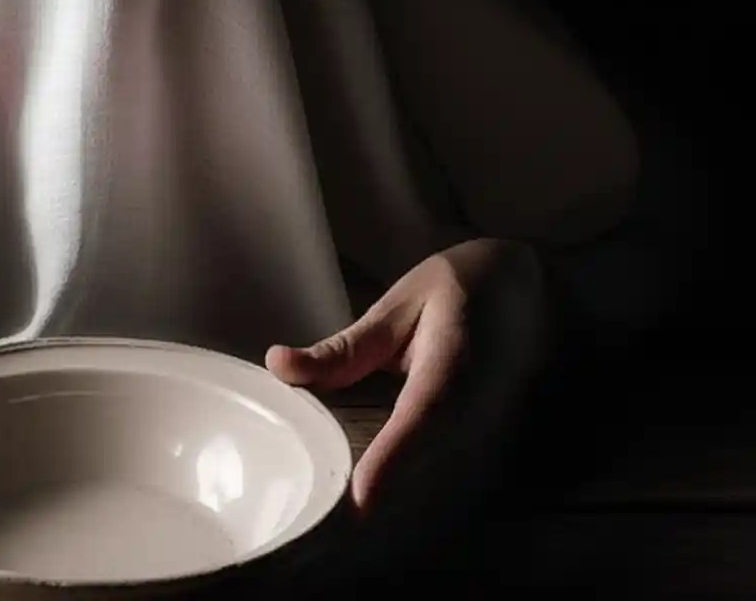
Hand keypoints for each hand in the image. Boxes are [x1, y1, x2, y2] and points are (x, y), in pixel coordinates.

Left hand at [266, 238, 540, 514]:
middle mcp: (481, 401)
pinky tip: (377, 502)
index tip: (363, 497)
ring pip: (445, 475)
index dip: (395, 457)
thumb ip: (345, 347)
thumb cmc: (458, 289)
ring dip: (401, 498)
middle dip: (387, 493)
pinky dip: (415, 488)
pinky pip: (452, 471)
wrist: (532, 285)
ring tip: (346, 526)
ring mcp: (495, 424)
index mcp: (455, 359)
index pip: (423, 415)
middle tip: (332, 525)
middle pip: (434, 460)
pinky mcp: (493, 438)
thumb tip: (278, 365)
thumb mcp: (399, 304)